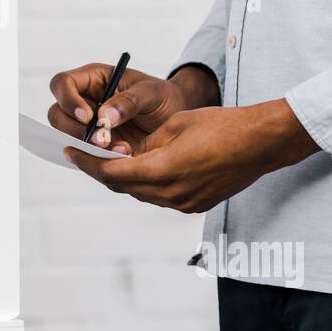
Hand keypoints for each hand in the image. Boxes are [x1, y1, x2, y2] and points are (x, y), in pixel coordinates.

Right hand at [47, 62, 219, 154]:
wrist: (176, 120)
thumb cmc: (163, 97)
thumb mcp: (151, 92)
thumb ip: (128, 101)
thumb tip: (104, 117)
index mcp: (93, 80)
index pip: (62, 84)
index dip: (68, 100)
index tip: (89, 117)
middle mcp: (84, 102)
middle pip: (57, 114)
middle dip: (75, 130)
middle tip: (102, 140)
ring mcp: (88, 126)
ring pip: (68, 138)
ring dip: (90, 148)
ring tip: (123, 150)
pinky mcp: (96, 147)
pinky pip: (85, 155)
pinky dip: (100, 160)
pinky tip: (124, 156)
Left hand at [64, 99, 320, 212]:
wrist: (260, 144)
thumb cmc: (222, 126)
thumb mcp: (175, 125)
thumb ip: (145, 143)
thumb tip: (125, 153)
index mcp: (163, 170)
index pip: (111, 173)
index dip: (87, 162)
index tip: (70, 151)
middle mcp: (171, 194)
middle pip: (122, 186)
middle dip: (101, 170)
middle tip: (83, 153)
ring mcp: (183, 203)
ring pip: (140, 193)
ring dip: (123, 178)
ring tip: (108, 158)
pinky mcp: (194, 205)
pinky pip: (158, 196)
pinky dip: (145, 183)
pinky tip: (141, 167)